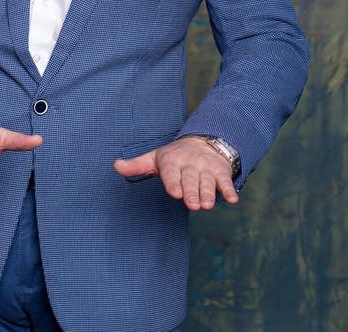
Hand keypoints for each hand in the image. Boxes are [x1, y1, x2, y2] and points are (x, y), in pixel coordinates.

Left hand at [113, 135, 238, 209]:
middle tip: (192, 205)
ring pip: (207, 182)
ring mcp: (205, 167)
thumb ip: (136, 165)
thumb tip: (115, 165)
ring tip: (208, 205)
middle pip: (190, 179)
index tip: (175, 193)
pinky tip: (232, 200)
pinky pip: (225, 180)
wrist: (201, 142)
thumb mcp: (154, 159)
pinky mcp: (220, 171)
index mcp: (171, 161)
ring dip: (208, 193)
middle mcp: (189, 163)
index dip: (173, 182)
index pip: (171, 173)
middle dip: (192, 191)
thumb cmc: (173, 158)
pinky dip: (229, 189)